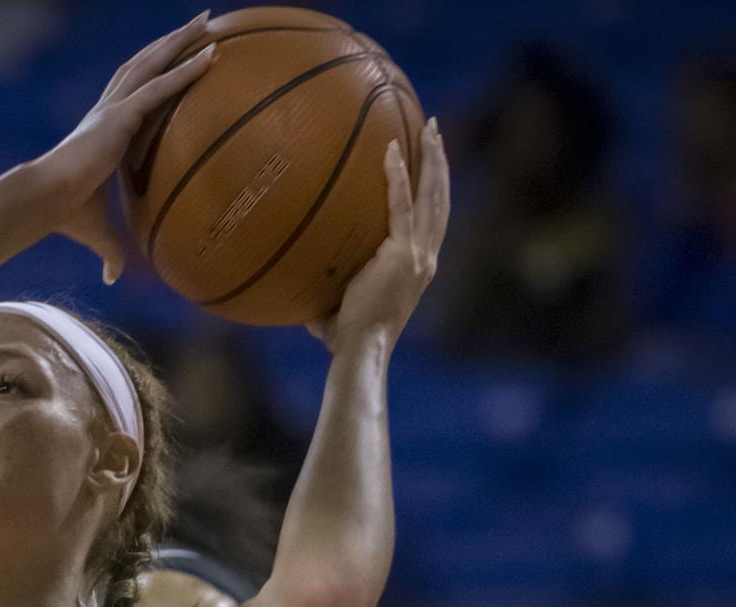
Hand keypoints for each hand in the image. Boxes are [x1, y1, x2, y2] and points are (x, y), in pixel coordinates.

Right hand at [34, 10, 218, 282]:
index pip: (132, 89)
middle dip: (171, 41)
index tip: (174, 54)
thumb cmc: (65, 216)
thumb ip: (110, 250)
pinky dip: (185, 70)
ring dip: (180, 41)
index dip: (153, 69)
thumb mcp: (97, 233)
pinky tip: (210, 56)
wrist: (43, 201)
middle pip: (144, 63)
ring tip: (207, 21)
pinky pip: (160, 87)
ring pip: (152, 63)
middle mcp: (108, 110)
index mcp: (103, 128)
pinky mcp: (120, 117)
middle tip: (201, 22)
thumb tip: (112, 278)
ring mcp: (113, 109)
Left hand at [308, 117, 449, 351]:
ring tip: (428, 127)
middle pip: (440, 199)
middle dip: (440, 162)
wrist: (360, 350)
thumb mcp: (341, 306)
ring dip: (432, 159)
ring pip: (431, 196)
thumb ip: (328, 291)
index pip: (433, 220)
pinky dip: (397, 177)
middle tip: (434, 130)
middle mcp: (426, 257)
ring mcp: (419, 255)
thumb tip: (295, 287)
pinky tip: (390, 150)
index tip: (433, 163)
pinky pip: (400, 206)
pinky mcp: (403, 254)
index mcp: (420, 267)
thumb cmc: (347, 339)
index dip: (436, 189)